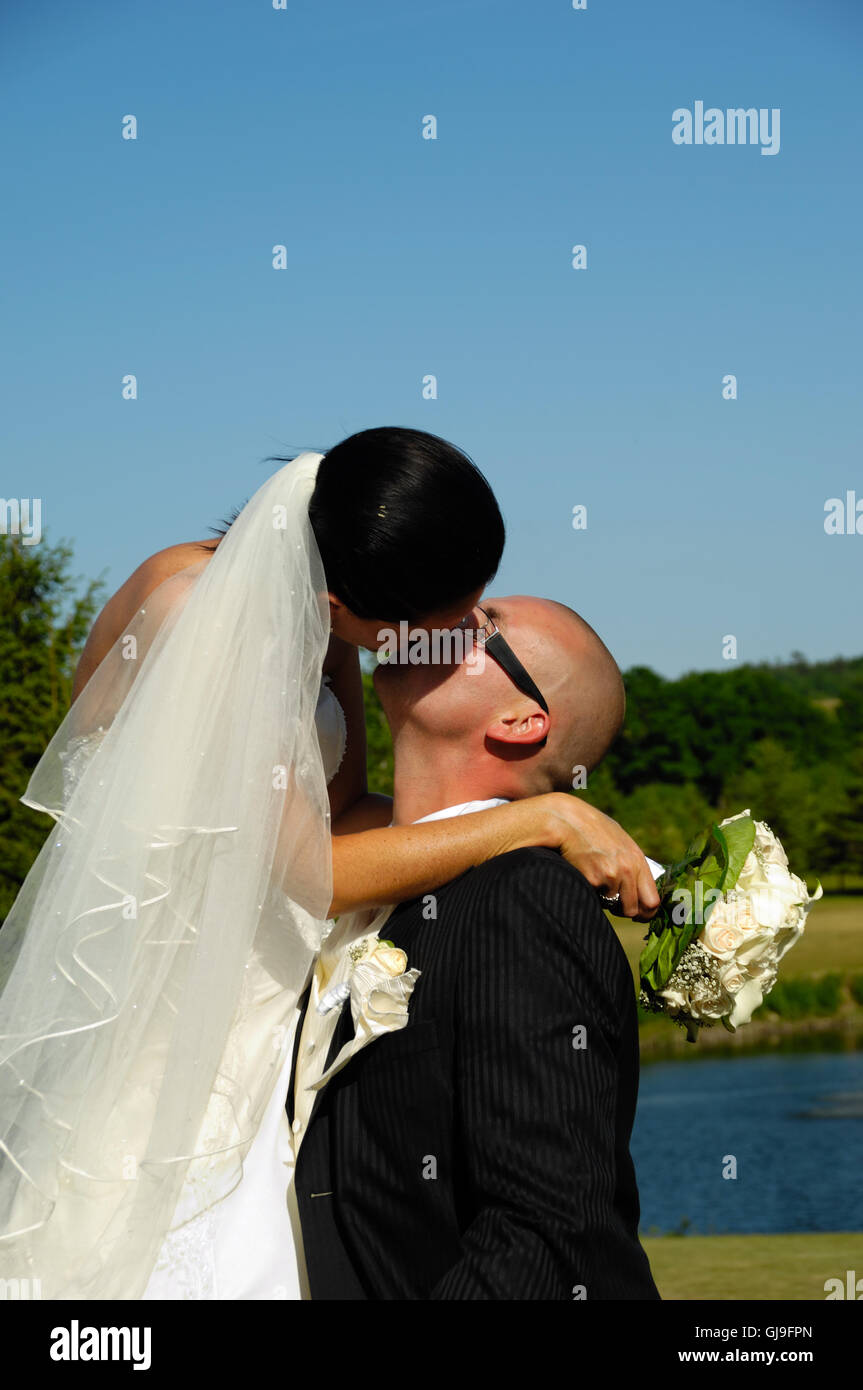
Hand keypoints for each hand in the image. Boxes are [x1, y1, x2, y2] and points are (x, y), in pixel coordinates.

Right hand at [539, 794, 659, 920]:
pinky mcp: (592, 881)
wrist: (568, 821)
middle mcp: (627, 870)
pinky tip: (584, 872)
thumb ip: (632, 864)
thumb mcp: (621, 843)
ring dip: (605, 900)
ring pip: (611, 906)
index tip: (639, 915)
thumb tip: (639, 889)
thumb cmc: (593, 830)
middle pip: (633, 910)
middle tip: (617, 907)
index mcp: (638, 860)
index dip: (646, 913)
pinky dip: (590, 892)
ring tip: (596, 878)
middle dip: (625, 912)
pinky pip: (594, 898)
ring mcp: (610, 877)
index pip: (652, 901)